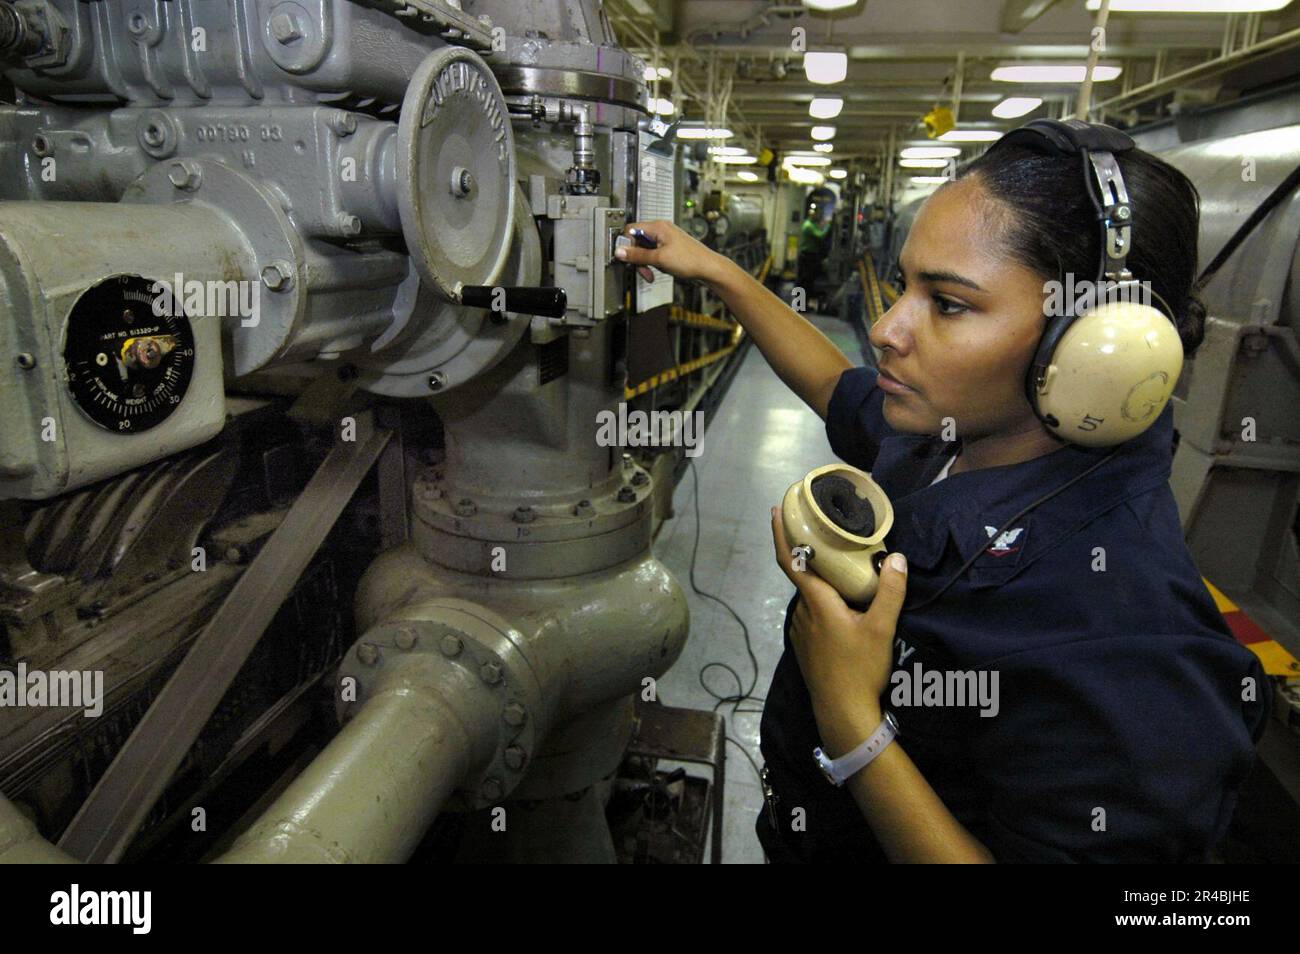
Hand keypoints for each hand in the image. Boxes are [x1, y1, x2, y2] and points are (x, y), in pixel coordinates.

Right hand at [616, 220, 726, 283]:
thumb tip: (620, 251)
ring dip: (646, 263)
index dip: (626, 245)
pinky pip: (654, 255)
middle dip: (638, 257)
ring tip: (652, 273)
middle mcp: (661, 230)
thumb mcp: (659, 259)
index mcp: (658, 227)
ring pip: (645, 250)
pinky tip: (660, 270)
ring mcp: (665, 239)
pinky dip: (654, 264)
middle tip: (643, 270)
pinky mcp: (669, 249)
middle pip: (637, 241)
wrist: (708, 269)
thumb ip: (637, 255)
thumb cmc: (690, 260)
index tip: (626, 258)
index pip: (631, 230)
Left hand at [771, 505, 907, 755]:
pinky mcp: (806, 647)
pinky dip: (825, 605)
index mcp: (816, 601)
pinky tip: (845, 609)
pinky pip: (813, 616)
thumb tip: (896, 558)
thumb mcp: (882, 628)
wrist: (842, 713)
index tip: (776, 510)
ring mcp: (801, 632)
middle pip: (806, 576)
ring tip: (846, 572)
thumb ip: (890, 591)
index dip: (780, 533)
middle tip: (834, 538)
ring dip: (824, 584)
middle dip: (816, 557)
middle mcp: (802, 612)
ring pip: (812, 598)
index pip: (791, 559)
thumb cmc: (859, 669)